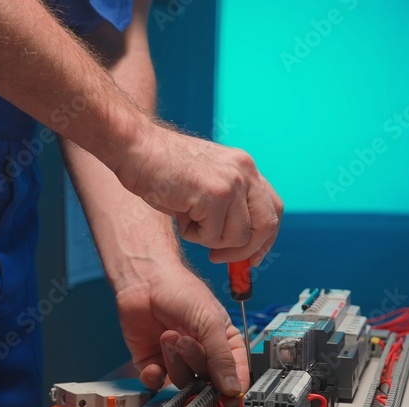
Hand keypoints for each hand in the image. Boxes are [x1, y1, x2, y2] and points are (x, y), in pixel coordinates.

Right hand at [114, 126, 283, 264]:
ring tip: (188, 220)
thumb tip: (238, 243)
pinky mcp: (215, 195)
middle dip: (246, 250)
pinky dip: (193, 235)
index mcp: (244, 167)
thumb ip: (226, 204)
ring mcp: (232, 183)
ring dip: (211, 240)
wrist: (136, 147)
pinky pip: (213, 236)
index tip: (252, 256)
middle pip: (267, 225)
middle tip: (219, 258)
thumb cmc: (160, 168)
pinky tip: (179, 214)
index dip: (264, 237)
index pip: (272, 208)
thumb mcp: (204, 183)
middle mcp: (245, 172)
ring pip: (238, 237)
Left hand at [114, 266, 249, 395]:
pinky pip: (157, 383)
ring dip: (174, 360)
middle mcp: (202, 356)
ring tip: (168, 335)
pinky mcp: (153, 363)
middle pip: (207, 382)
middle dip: (195, 362)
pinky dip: (154, 376)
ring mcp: (178, 361)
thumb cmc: (181, 290)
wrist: (144, 280)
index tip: (229, 398)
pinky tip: (153, 363)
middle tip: (185, 340)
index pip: (235, 374)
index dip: (232, 387)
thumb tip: (233, 388)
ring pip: (182, 382)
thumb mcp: (210, 322)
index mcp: (224, 344)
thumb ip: (222, 357)